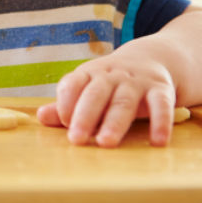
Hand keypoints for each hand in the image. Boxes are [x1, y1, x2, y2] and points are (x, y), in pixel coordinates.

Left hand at [37, 41, 176, 146]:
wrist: (151, 59)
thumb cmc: (110, 82)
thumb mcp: (87, 87)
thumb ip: (65, 104)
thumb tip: (40, 118)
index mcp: (89, 73)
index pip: (73, 83)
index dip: (66, 101)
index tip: (63, 122)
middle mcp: (111, 75)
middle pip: (96, 94)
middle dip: (85, 116)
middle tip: (76, 140)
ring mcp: (136, 81)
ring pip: (124, 101)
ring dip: (115, 122)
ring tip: (106, 143)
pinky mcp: (160, 89)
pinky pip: (161, 105)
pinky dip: (160, 122)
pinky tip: (157, 141)